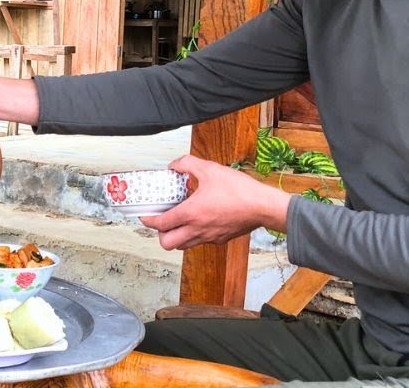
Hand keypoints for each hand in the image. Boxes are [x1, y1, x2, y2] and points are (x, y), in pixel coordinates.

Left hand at [140, 155, 290, 250]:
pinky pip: (200, 242)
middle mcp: (197, 229)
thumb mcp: (210, 169)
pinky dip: (193, 234)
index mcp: (191, 213)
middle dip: (160, 234)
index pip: (161, 224)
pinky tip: (198, 219)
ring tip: (179, 220)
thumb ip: (187, 164)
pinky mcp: (220, 239)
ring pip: (183, 245)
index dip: (148, 220)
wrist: (263, 206)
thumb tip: (175, 165)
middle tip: (162, 220)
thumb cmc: (239, 190)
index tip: (145, 215)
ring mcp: (209, 237)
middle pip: (167, 244)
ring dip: (176, 236)